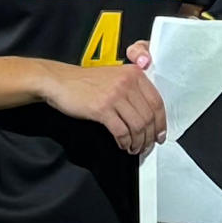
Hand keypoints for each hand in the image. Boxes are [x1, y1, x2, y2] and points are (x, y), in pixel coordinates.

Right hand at [44, 59, 167, 153]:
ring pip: (137, 125)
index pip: (157, 102)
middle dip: (150, 136)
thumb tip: (149, 116)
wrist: (60, 81)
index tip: (160, 134)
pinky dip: (124, 141)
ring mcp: (115, 95)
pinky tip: (123, 144)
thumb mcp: (115, 77)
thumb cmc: (86, 82)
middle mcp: (127, 82)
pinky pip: (121, 131)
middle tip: (147, 146)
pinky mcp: (102, 108)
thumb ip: (133, 90)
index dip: (161, 122)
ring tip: (134, 148)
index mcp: (134, 74)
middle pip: (149, 116)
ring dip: (138, 141)